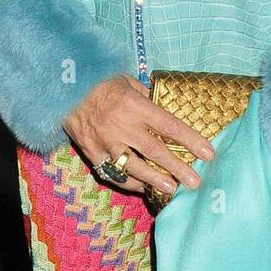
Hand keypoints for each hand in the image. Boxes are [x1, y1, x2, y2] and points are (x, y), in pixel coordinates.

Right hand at [63, 72, 215, 199]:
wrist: (63, 88)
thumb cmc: (100, 81)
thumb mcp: (128, 81)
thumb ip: (148, 97)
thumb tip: (167, 109)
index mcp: (135, 105)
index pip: (170, 126)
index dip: (191, 141)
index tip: (208, 153)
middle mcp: (122, 125)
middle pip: (156, 152)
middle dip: (179, 168)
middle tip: (195, 181)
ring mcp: (105, 141)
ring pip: (134, 167)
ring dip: (155, 180)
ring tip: (172, 189)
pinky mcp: (91, 152)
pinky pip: (111, 172)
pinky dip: (128, 181)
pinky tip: (142, 186)